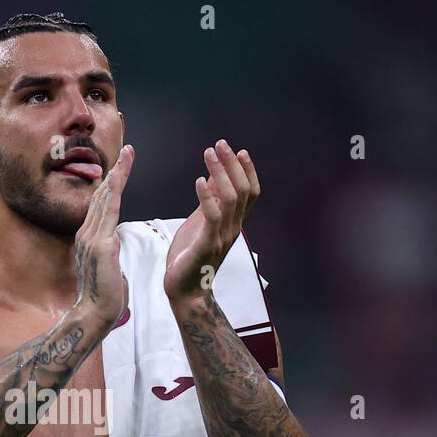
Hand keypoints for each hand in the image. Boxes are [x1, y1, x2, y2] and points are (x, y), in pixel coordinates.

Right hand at [72, 144, 134, 332]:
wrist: (93, 315)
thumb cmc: (103, 297)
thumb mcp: (108, 267)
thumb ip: (109, 250)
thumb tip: (114, 240)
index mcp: (90, 238)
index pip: (102, 205)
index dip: (112, 184)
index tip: (121, 168)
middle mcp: (87, 233)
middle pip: (103, 195)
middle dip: (116, 171)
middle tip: (128, 150)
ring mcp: (92, 238)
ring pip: (105, 198)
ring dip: (117, 175)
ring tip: (128, 155)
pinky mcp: (100, 245)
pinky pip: (109, 213)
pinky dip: (115, 193)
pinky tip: (119, 178)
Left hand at [163, 140, 259, 302]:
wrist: (185, 292)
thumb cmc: (190, 257)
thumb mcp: (200, 223)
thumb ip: (209, 203)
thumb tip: (213, 177)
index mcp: (233, 224)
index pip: (250, 193)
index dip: (248, 171)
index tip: (239, 150)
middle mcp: (232, 228)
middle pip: (242, 191)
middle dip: (233, 164)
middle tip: (221, 144)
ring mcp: (221, 237)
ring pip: (230, 199)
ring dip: (220, 173)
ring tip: (209, 153)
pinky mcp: (206, 244)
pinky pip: (212, 217)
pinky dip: (206, 196)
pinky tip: (199, 181)